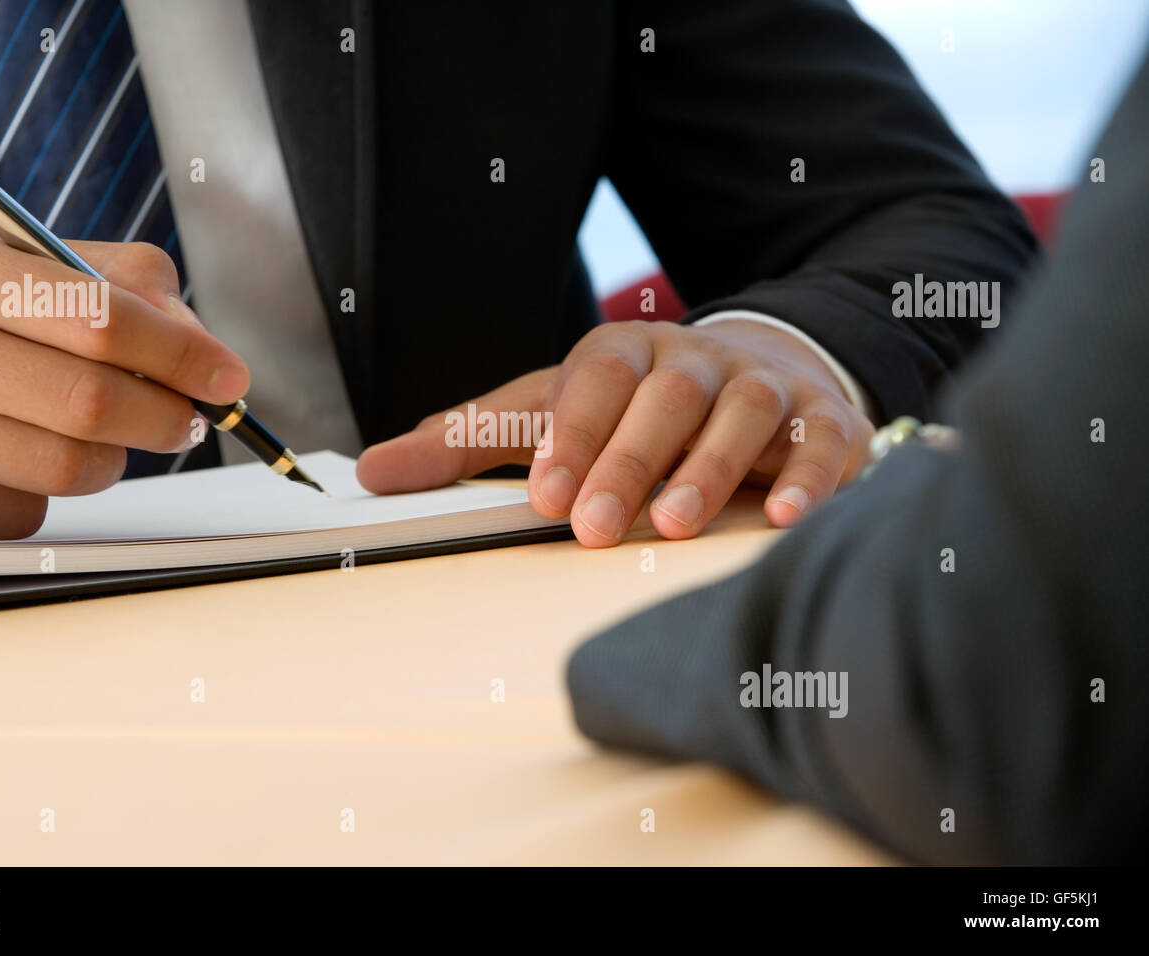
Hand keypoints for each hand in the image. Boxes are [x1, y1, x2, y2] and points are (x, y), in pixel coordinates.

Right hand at [0, 227, 249, 540]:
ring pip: (73, 465)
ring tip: (95, 434)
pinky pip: (33, 506)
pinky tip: (12, 458)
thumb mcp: (4, 270)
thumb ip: (111, 284)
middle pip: (94, 400)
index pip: (101, 317)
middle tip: (192, 421)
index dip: (182, 353)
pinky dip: (53, 489)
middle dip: (169, 416)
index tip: (228, 378)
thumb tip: (199, 346)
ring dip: (115, 458)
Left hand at [357, 319, 873, 546]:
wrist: (756, 368)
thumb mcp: (551, 411)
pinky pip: (822, 442)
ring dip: (710, 468)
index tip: (544, 495)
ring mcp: (764, 387)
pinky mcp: (824, 419)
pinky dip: (808, 477)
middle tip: (593, 527)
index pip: (595, 379)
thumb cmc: (635, 405)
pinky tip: (780, 519)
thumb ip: (470, 442)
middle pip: (664, 397)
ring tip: (677, 525)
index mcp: (625, 353)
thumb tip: (373, 472)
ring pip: (741, 415)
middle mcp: (695, 362)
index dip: (571, 432)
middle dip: (629, 460)